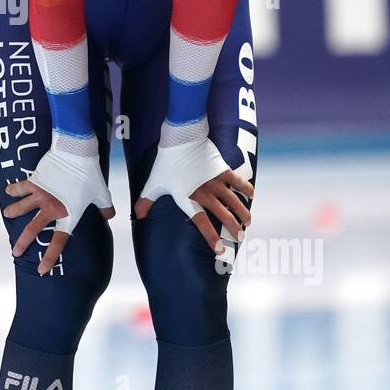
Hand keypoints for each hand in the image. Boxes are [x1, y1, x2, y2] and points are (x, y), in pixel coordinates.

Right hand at [3, 178, 115, 274]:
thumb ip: (105, 208)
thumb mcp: (102, 194)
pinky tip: (8, 192)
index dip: (50, 258)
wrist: (76, 153)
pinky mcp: (35, 181)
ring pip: (22, 209)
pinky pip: (21, 187)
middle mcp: (52, 208)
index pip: (58, 242)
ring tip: (6, 215)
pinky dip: (14, 190)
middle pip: (33, 230)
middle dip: (22, 243)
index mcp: (68, 214)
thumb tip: (109, 216)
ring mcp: (41, 195)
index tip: (42, 270)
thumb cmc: (90, 174)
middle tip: (14, 252)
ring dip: (13, 213)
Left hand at [135, 167, 252, 255]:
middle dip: (233, 228)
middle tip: (240, 237)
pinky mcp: (222, 169)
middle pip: (223, 215)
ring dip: (242, 213)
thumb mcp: (153, 184)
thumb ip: (146, 202)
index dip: (211, 238)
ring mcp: (215, 181)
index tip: (220, 250)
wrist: (180, 139)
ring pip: (234, 201)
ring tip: (247, 222)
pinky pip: (238, 181)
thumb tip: (138, 216)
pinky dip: (246, 189)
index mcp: (187, 198)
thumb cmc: (165, 163)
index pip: (201, 222)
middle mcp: (204, 193)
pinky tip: (251, 196)